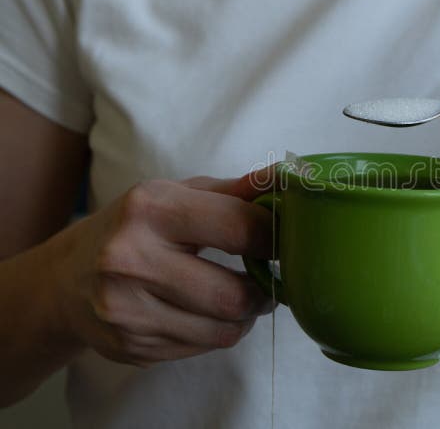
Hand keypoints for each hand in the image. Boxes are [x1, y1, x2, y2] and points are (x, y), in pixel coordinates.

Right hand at [51, 171, 275, 366]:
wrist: (65, 280)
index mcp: (149, 210)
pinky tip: (206, 314)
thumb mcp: (176, 195)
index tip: (283, 242)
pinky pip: (201, 348)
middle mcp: (131, 259)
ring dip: (245, 317)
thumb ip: (233, 191)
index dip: (274, 239)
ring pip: (222, 331)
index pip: (240, 228)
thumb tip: (285, 179)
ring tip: (241, 299)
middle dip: (264, 292)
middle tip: (268, 283)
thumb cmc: (135, 228)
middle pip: (233, 295)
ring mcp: (126, 310)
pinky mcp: (129, 346)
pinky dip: (216, 333)